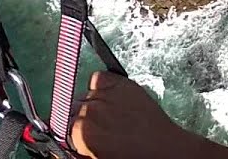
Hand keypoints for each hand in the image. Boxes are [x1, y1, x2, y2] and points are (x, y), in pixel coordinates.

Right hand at [70, 71, 195, 158]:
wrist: (166, 150)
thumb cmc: (135, 157)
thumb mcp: (97, 158)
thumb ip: (77, 151)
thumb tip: (62, 147)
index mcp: (82, 133)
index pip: (62, 126)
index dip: (71, 133)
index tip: (78, 137)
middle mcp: (91, 110)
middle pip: (72, 109)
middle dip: (80, 119)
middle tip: (97, 130)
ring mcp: (106, 94)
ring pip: (84, 94)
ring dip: (91, 104)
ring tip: (108, 117)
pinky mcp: (121, 83)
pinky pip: (97, 78)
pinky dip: (99, 85)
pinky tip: (109, 98)